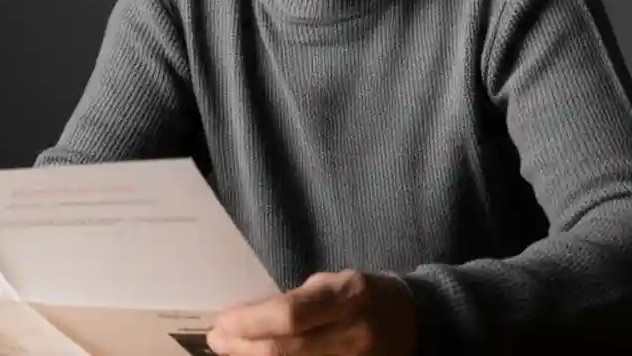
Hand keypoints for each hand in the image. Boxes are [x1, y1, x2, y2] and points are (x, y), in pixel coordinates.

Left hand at [206, 269, 417, 355]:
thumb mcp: (334, 283)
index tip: (221, 321)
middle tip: (217, 341)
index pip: (290, 315)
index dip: (249, 322)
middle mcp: (354, 336)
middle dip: (242, 348)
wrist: (414, 324)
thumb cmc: (365, 296)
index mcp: (349, 297)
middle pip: (285, 351)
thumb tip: (243, 317)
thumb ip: (294, 301)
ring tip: (233, 352)